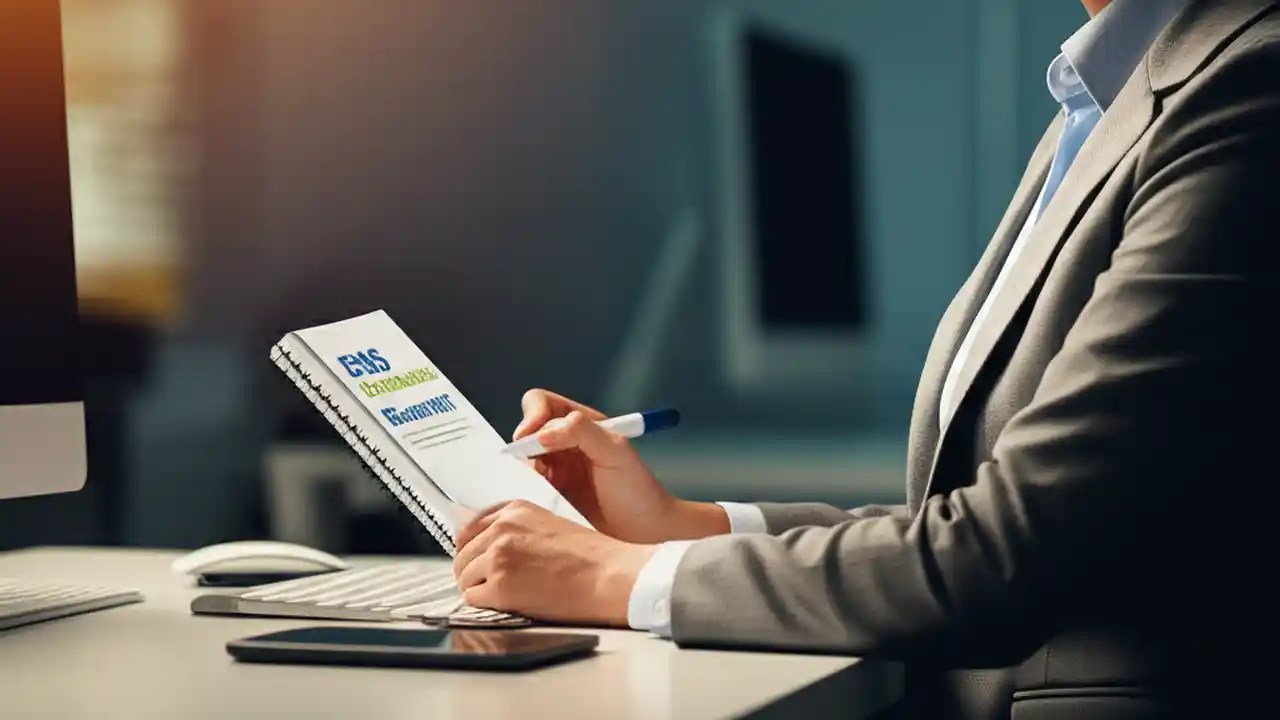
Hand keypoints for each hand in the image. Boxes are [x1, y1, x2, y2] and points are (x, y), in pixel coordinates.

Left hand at [453, 500, 654, 625]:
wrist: (608, 576)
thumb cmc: (590, 556)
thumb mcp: (547, 525)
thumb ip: (516, 529)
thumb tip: (488, 545)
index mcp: (514, 509)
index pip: (470, 527)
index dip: (472, 547)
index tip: (477, 558)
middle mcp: (502, 528)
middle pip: (462, 552)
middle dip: (471, 569)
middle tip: (487, 582)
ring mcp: (498, 557)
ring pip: (464, 577)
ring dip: (478, 588)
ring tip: (502, 594)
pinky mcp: (501, 586)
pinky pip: (473, 599)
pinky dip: (485, 604)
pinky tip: (506, 604)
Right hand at [514, 389, 728, 542]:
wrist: (645, 533)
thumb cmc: (638, 491)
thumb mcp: (616, 452)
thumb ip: (583, 432)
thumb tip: (544, 432)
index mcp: (581, 424)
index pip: (542, 404)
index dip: (532, 416)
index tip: (530, 438)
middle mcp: (564, 443)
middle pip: (526, 431)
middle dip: (525, 446)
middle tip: (538, 468)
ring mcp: (555, 470)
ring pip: (522, 460)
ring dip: (526, 470)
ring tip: (545, 486)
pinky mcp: (548, 496)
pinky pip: (525, 486)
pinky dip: (526, 490)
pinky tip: (542, 499)